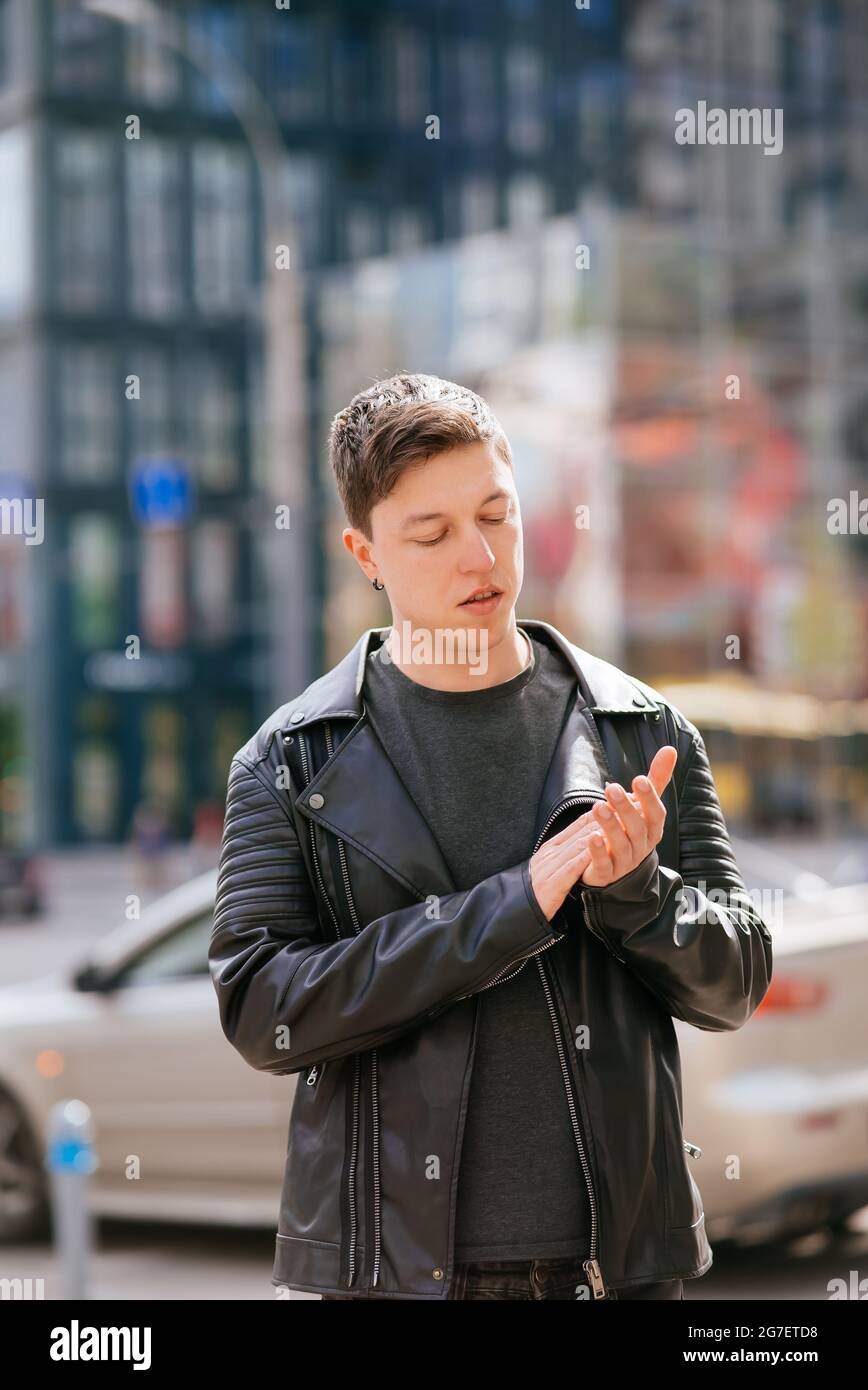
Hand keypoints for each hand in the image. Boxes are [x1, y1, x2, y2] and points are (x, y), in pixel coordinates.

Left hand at [529, 746, 676, 918]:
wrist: (613, 866)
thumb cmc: (629, 829)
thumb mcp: (642, 805)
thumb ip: (655, 779)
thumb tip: (670, 749)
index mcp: (652, 829)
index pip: (656, 814)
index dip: (649, 798)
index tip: (639, 779)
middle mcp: (641, 846)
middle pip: (637, 828)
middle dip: (626, 808)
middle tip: (612, 788)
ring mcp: (625, 862)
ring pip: (621, 845)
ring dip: (611, 826)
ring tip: (598, 807)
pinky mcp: (606, 873)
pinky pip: (604, 864)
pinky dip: (598, 852)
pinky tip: (591, 837)